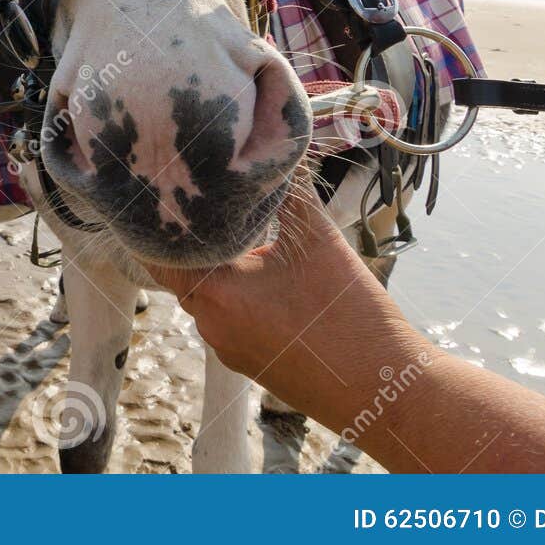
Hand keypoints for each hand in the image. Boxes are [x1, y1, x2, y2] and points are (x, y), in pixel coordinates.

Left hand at [145, 187, 426, 405]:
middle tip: (204, 201)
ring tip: (237, 232)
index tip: (171, 190)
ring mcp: (228, 349)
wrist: (384, 389)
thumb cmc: (351, 315)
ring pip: (206, 295)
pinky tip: (263, 275)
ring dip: (218, 267)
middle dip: (193, 239)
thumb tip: (275, 154)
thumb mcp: (319, 240)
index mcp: (215, 293)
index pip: (160, 250)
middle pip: (182, 271)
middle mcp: (210, 325)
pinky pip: (228, 319)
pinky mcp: (250, 363)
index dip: (162, 219)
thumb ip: (288, 193)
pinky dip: (236, 294)